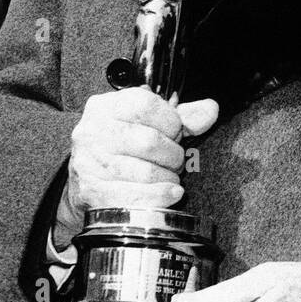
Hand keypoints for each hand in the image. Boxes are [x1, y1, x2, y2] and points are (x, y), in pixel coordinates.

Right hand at [57, 88, 218, 247]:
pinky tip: (171, 193)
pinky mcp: (93, 191)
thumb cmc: (124, 146)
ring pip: (146, 172)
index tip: (176, 131)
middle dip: (174, 154)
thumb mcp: (150, 123)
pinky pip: (136, 196)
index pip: (146, 104)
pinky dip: (161, 196)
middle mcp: (92, 131)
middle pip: (150, 141)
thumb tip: (210, 110)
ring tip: (168, 176)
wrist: (90, 179)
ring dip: (168, 177)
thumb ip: (183, 115)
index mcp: (105, 106)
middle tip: (175, 160)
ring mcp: (90, 162)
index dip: (171, 120)